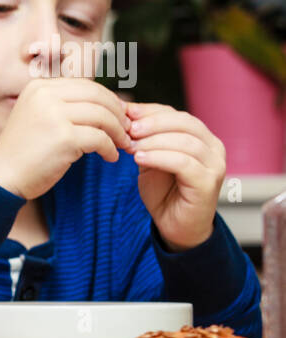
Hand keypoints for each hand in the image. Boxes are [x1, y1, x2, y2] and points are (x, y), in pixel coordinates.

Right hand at [0, 78, 131, 199]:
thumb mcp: (38, 116)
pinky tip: (110, 157)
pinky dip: (110, 149)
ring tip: (123, 145)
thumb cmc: (23, 151)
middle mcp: (45, 96)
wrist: (1, 177)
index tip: (120, 116)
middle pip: (98, 97)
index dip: (109, 99)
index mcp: (39, 87)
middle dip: (118, 114)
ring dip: (118, 132)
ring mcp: (54, 115)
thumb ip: (64, 105)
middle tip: (128, 130)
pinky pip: (100, 139)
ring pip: (102, 116)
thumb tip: (108, 103)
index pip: (87, 86)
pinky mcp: (63, 137)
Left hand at [125, 102, 223, 250]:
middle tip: (128, 128)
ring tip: (130, 146)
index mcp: (202, 138)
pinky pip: (184, 163)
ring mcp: (214, 165)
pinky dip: (160, 157)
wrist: (175, 226)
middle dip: (153, 123)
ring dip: (153, 141)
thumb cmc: (163, 192)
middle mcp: (214, 148)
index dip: (150, 111)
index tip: (124, 112)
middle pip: (184, 123)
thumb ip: (143, 139)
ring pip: (185, 142)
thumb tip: (123, 113)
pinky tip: (140, 159)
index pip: (177, 115)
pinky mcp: (208, 183)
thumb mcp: (150, 159)